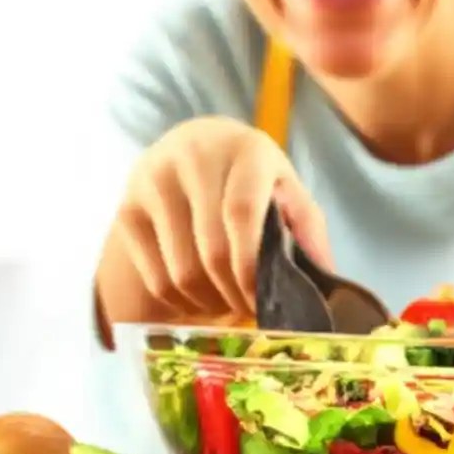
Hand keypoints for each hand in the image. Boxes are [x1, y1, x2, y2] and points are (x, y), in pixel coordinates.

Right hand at [96, 116, 329, 330]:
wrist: (195, 143)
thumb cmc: (250, 174)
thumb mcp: (286, 187)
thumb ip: (308, 229)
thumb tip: (325, 284)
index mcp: (244, 150)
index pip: (240, 213)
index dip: (252, 267)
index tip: (264, 300)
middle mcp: (193, 157)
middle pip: (211, 251)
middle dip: (234, 294)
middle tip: (250, 311)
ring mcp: (153, 181)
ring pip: (180, 271)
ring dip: (208, 303)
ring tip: (226, 303)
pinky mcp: (127, 207)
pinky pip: (155, 278)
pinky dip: (180, 301)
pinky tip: (198, 296)